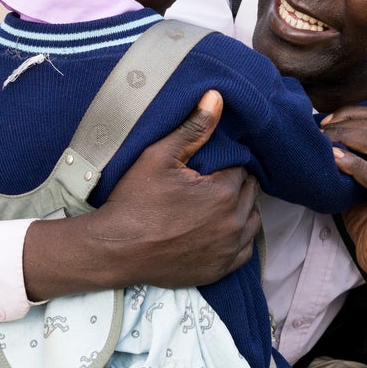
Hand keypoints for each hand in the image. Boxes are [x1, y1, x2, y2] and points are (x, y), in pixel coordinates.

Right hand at [22, 91, 260, 297]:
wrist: (115, 249)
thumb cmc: (134, 201)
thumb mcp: (159, 157)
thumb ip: (193, 128)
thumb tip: (217, 97)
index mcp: (224, 192)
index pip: (241, 169)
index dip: (225, 165)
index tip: (207, 167)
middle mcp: (233, 223)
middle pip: (250, 193)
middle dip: (234, 185)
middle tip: (208, 184)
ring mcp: (228, 250)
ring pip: (252, 221)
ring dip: (240, 210)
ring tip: (214, 204)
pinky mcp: (220, 270)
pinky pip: (245, 250)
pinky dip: (237, 239)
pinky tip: (219, 229)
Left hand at [322, 106, 366, 324]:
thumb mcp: (363, 183)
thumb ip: (353, 159)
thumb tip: (322, 137)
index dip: (352, 112)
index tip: (326, 121)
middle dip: (345, 121)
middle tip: (319, 130)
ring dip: (345, 136)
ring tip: (322, 142)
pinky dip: (351, 163)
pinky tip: (333, 160)